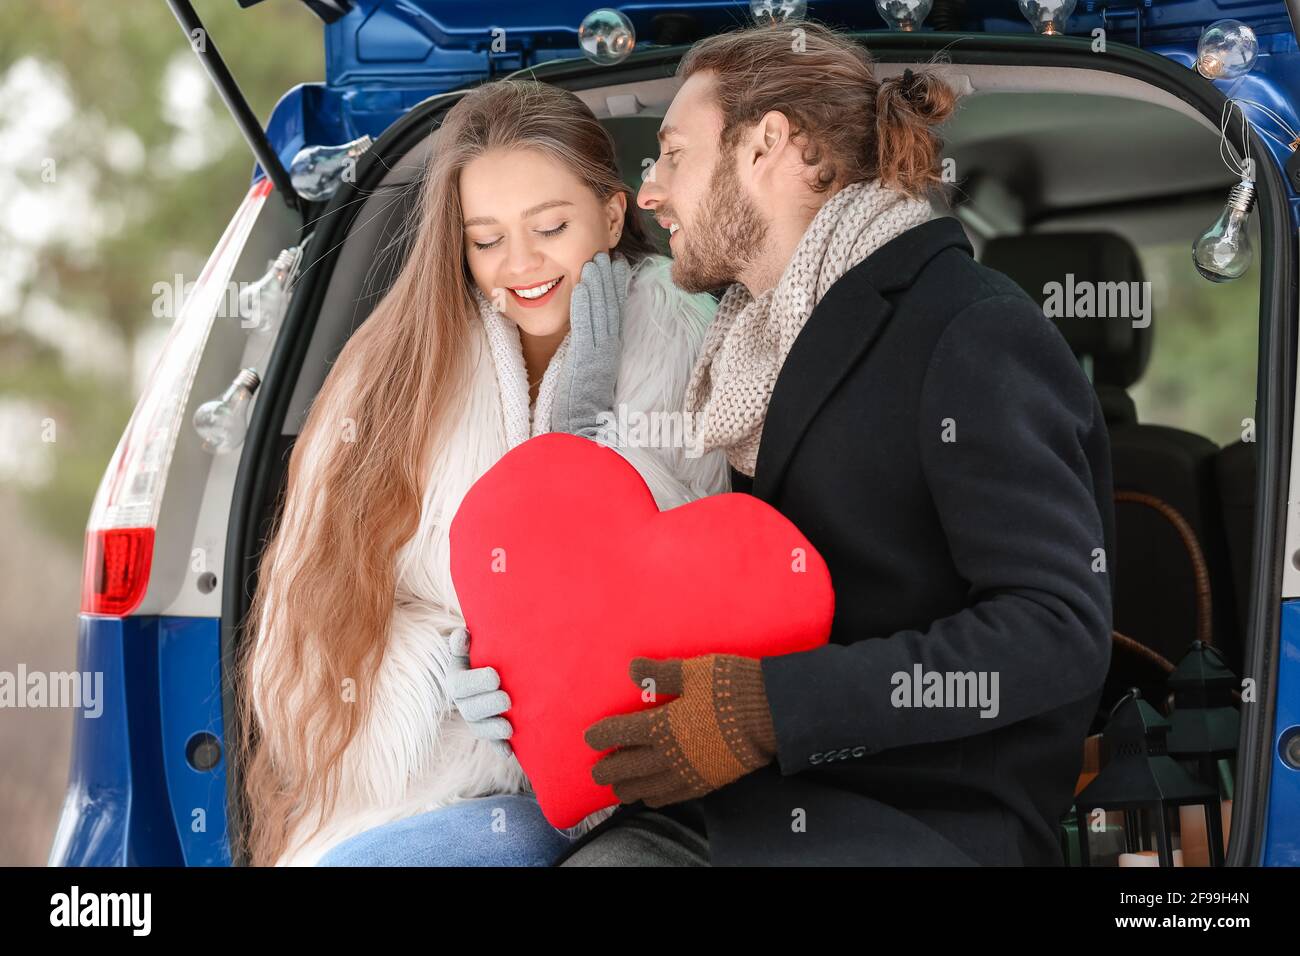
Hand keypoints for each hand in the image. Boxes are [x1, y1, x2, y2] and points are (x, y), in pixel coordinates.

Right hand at [447, 627, 512, 757]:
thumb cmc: (483, 652)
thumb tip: (463, 634)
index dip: (476, 683)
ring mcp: (476, 717)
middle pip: (470, 709)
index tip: (495, 676)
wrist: (494, 667)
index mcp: (457, 679)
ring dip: (492, 731)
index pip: (460, 685)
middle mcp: (463, 702)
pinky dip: (499, 747)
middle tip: (507, 700)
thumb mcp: (470, 646)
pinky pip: (491, 742)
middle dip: (488, 706)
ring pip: (479, 727)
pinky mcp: (490, 728)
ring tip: (509, 729)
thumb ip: (462, 642)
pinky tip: (509, 751)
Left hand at [549, 251, 630, 438]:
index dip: (615, 292)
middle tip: (608, 255)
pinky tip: (583, 284)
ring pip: (600, 312)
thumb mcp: (585, 385)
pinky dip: (586, 304)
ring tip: (596, 260)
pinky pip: (585, 326)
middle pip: (610, 309)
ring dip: (598, 284)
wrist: (581, 439)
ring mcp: (597, 356)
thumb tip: (583, 352)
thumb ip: (586, 365)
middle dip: (609, 281)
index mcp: (608, 358)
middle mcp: (607, 353)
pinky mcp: (585, 360)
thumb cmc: (579, 420)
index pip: (613, 317)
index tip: (615, 270)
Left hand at [584, 654, 777, 807]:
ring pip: (648, 788)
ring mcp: (688, 773)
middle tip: (597, 772)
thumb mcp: (695, 671)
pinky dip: (657, 798)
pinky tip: (652, 798)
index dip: (602, 736)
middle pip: (629, 767)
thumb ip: (662, 672)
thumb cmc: (730, 687)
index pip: (620, 733)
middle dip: (609, 770)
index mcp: (662, 725)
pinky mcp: (706, 783)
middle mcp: (669, 755)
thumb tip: (632, 668)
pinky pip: (674, 797)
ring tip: (620, 788)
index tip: (590, 737)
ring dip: (629, 788)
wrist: (772, 715)